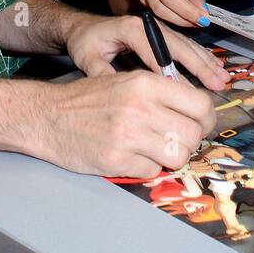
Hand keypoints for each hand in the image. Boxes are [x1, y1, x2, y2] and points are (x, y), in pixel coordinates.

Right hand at [31, 71, 216, 178]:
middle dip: (189, 141)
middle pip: (193, 134)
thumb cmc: (89, 100)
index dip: (206, 118)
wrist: (47, 116)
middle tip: (175, 140)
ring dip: (170, 156)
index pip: (200, 104)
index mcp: (146, 83)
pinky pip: (152, 170)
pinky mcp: (116, 160)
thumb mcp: (127, 82)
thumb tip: (199, 112)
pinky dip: (146, 167)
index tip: (200, 124)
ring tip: (153, 149)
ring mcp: (128, 136)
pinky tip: (130, 156)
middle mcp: (140, 107)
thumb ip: (162, 93)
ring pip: (178, 156)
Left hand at [64, 12, 229, 89]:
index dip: (172, 73)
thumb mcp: (87, 57)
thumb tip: (119, 92)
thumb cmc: (85, 42)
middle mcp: (149, 25)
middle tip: (218, 83)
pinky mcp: (162, 34)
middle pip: (179, 45)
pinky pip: (185, 45)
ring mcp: (158, 28)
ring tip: (223, 78)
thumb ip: (102, 73)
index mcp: (131, 28)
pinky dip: (201, 58)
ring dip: (206, 62)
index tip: (186, 92)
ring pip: (187, 44)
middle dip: (200, 65)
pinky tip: (215, 68)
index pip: (156, 52)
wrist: (83, 27)